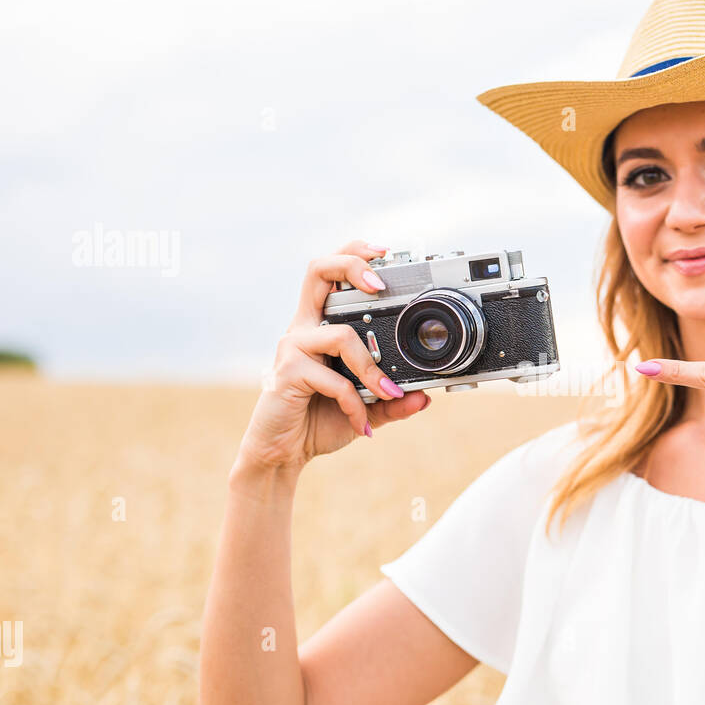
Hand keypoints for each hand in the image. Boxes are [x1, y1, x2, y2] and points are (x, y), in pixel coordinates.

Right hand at [238, 239, 431, 470]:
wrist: (281, 452)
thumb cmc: (317, 421)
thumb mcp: (365, 410)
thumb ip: (392, 402)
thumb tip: (423, 397)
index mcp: (321, 325)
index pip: (331, 273)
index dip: (354, 255)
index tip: (385, 252)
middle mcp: (304, 328)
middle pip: (317, 271)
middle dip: (351, 265)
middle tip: (379, 282)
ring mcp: (293, 347)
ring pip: (341, 336)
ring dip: (371, 369)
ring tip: (386, 395)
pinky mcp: (286, 373)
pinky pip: (334, 381)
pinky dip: (355, 405)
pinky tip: (361, 424)